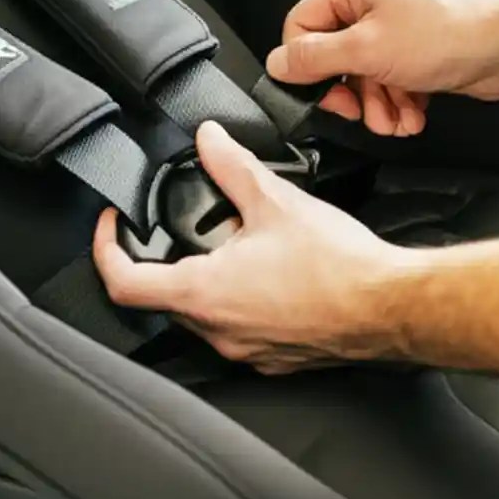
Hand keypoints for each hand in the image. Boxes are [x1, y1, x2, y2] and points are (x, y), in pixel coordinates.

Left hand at [92, 122, 415, 374]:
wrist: (391, 307)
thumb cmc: (340, 266)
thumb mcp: (276, 201)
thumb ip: (231, 166)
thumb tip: (208, 140)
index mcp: (204, 293)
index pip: (123, 282)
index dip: (107, 248)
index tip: (115, 225)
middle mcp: (218, 331)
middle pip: (163, 297)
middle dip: (170, 257)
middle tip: (192, 225)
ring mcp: (246, 350)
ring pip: (204, 314)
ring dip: (210, 279)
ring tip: (240, 246)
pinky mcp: (274, 358)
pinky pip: (240, 329)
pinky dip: (242, 301)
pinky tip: (273, 276)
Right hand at [268, 0, 498, 136]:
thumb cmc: (448, 33)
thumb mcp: (366, 51)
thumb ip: (315, 60)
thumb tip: (278, 64)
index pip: (302, 25)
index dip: (307, 65)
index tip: (323, 93)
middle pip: (333, 56)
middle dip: (350, 94)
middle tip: (359, 112)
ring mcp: (396, 24)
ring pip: (363, 76)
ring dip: (376, 106)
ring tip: (394, 121)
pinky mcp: (417, 49)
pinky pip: (390, 82)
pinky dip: (398, 104)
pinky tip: (412, 117)